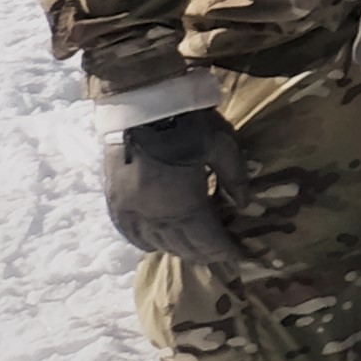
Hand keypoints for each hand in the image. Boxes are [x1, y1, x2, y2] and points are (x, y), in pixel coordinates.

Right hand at [101, 96, 242, 265]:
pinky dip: (149, 243)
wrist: (139, 105)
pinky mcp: (115, 204)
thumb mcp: (222, 145)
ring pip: (158, 244)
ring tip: (196, 250)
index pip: (207, 240)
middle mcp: (155, 216)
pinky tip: (160, 243)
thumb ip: (235, 178)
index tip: (239, 255)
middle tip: (222, 254)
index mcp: (183, 205)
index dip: (225, 251)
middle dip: (205, 253)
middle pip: (183, 246)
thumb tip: (244, 205)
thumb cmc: (186, 123)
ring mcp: (131, 212)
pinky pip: (132, 236)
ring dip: (179, 249)